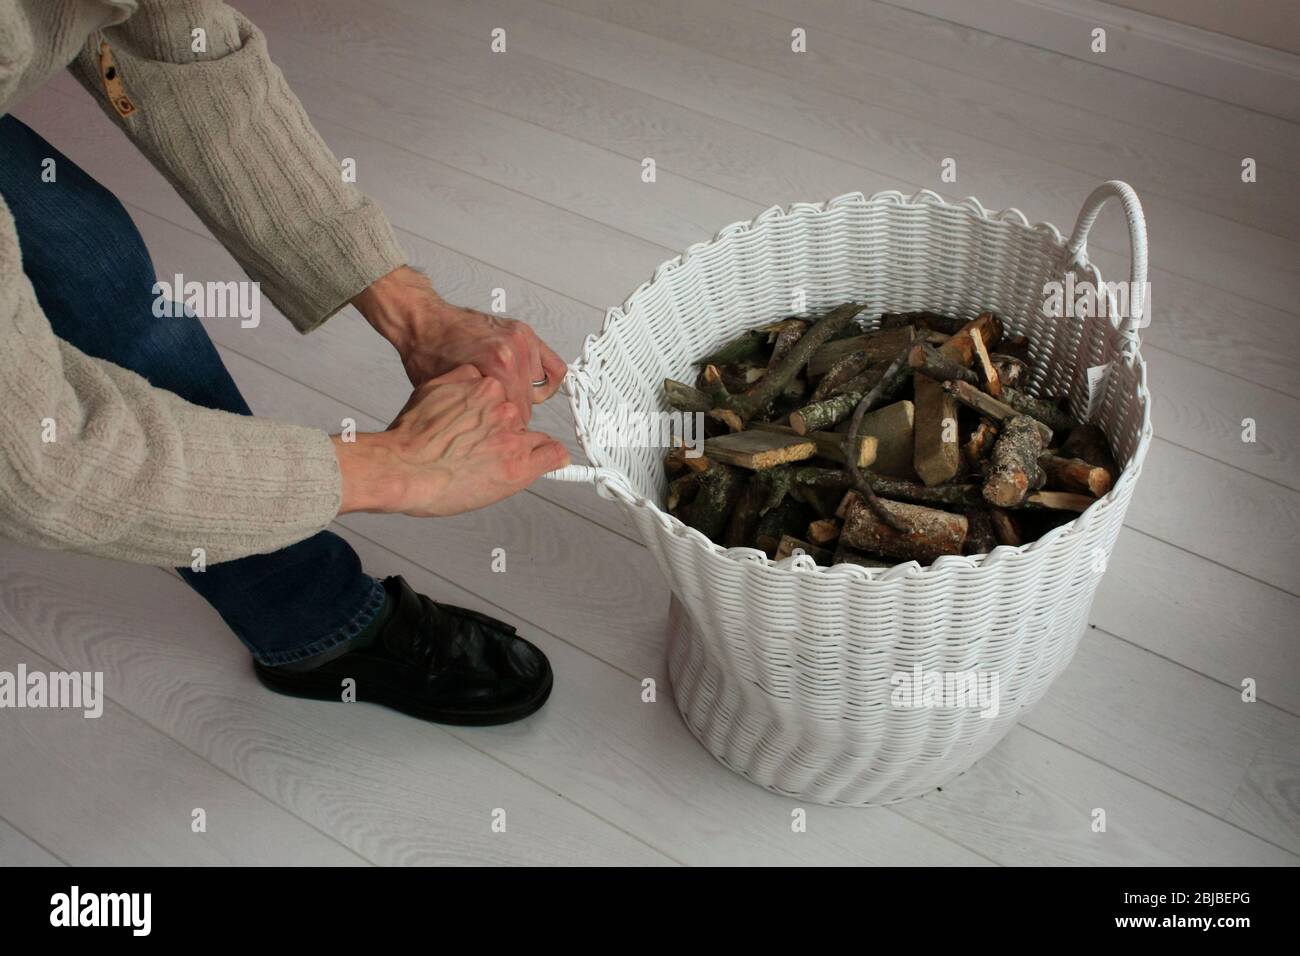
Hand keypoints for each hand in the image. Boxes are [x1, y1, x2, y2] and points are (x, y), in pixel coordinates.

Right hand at [331, 365, 569, 515]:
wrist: (401, 468)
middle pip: (520, 418)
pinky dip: (552, 460)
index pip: (509, 395)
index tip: (488, 425)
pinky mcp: (518, 466)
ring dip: (521, 449)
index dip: (496, 415)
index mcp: (487, 386)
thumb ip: (462, 378)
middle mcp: (504, 409)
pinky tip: (554, 464)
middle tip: (483, 448)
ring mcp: (512, 437)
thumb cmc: (410, 435)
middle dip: (507, 432)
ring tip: (495, 463)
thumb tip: (476, 376)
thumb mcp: (434, 386)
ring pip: (535, 439)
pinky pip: (552, 455)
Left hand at [354, 266, 567, 421]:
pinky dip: (544, 378)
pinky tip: (527, 382)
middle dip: (512, 413)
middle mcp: (511, 354)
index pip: (516, 417)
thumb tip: (493, 434)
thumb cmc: (428, 355)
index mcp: (495, 371)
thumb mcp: (448, 397)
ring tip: (503, 392)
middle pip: (527, 404)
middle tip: (494, 412)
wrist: (423, 322)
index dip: (503, 428)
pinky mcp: (524, 334)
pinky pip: (553, 366)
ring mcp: (520, 342)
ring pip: (539, 388)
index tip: (496, 429)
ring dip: (525, 394)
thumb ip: (478, 415)